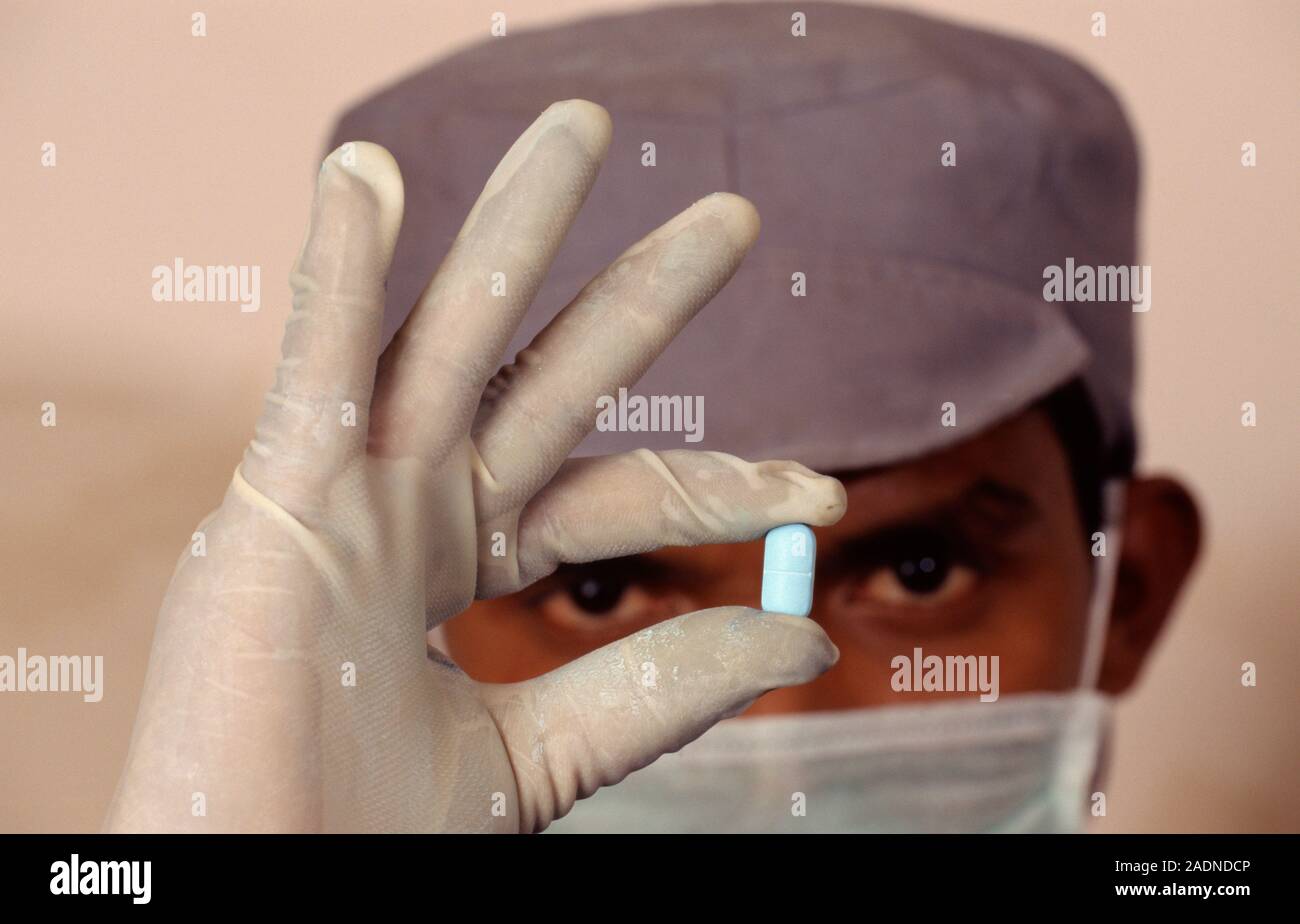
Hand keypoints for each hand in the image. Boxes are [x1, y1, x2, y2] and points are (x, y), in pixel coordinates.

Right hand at [106, 100, 845, 832]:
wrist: (260, 890)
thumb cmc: (368, 835)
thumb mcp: (544, 752)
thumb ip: (657, 685)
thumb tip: (802, 632)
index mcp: (466, 562)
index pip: (612, 496)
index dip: (716, 484)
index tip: (819, 495)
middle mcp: (414, 509)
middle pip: (547, 381)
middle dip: (640, 301)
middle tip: (738, 219)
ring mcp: (345, 496)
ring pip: (445, 337)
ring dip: (508, 228)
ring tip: (581, 130)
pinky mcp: (273, 505)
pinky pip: (312, 368)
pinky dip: (334, 270)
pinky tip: (365, 173)